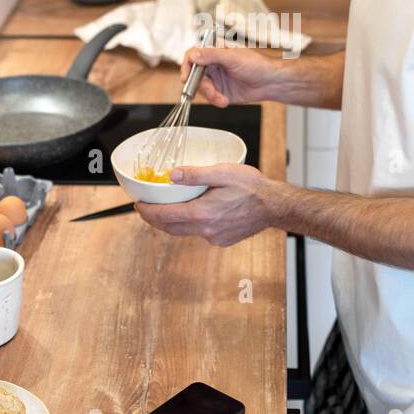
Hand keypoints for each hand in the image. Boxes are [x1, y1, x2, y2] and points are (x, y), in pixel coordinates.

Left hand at [135, 163, 278, 246]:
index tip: (138, 205)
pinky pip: (200, 233)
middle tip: (145, 209)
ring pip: (184, 232)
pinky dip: (191, 224)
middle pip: (170, 228)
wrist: (274, 206)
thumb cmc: (252, 187)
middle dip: (154, 219)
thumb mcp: (223, 173)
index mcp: (202, 213)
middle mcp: (206, 230)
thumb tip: (172, 175)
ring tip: (166, 209)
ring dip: (172, 222)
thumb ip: (195, 174)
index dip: (148, 212)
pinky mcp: (222, 240)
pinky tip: (195, 212)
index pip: (165, 216)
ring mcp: (214, 238)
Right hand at [180, 46, 281, 106]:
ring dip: (209, 94)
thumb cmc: (257, 65)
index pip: (192, 55)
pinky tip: (224, 100)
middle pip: (194, 74)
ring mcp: (215, 78)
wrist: (270, 82)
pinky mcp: (219, 91)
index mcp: (214, 50)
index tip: (187, 77)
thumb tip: (193, 55)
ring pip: (201, 88)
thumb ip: (211, 55)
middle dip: (200, 85)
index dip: (187, 66)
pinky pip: (209, 97)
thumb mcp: (232, 57)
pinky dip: (214, 100)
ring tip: (221, 98)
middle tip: (208, 90)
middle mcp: (212, 64)